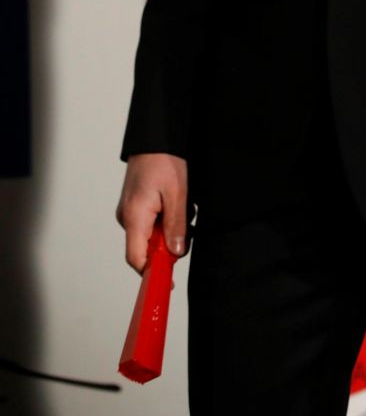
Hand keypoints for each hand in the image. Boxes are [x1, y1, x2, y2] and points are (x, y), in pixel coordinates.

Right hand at [115, 153, 191, 273]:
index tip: (168, 279)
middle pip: (146, 249)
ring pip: (151, 235)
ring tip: (184, 208)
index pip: (137, 259)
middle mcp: (127, 218)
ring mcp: (129, 212)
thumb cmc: (164, 160)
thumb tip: (176, 254)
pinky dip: (166, 219)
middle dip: (169, 245)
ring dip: (170, 229)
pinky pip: (150, 223)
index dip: (152, 272)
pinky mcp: (135, 206)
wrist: (154, 136)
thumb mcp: (177, 193)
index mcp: (134, 217)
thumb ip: (176, 226)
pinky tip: (177, 204)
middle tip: (188, 227)